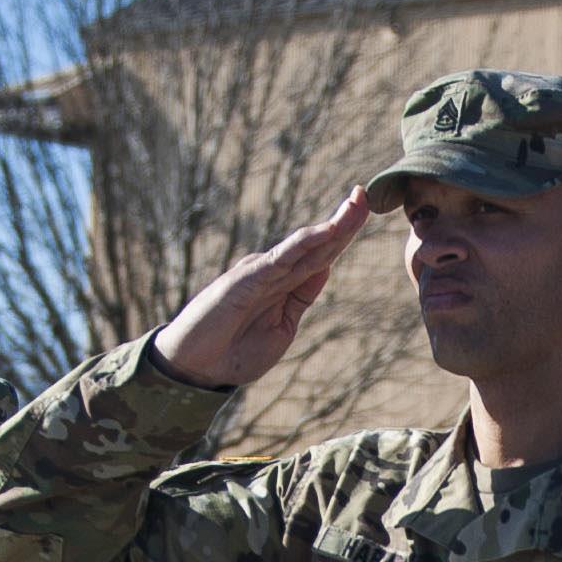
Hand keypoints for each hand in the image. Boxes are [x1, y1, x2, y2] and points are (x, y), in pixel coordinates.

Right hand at [158, 189, 372, 392]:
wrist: (196, 366)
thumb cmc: (235, 352)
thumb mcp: (282, 327)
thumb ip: (301, 297)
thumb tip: (325, 268)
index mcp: (285, 286)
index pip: (321, 256)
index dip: (343, 236)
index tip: (365, 212)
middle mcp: (275, 273)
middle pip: (318, 245)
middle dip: (344, 221)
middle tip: (365, 195)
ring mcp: (261, 273)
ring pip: (304, 246)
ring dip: (332, 226)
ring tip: (355, 203)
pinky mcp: (246, 279)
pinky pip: (280, 259)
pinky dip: (303, 244)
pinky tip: (325, 231)